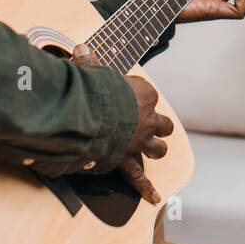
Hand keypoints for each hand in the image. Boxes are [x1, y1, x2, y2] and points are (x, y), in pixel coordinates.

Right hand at [75, 45, 175, 205]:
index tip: (125, 95)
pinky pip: (139, 176)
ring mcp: (141, 141)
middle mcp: (148, 119)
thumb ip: (89, 63)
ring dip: (156, 149)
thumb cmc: (95, 90)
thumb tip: (80, 47)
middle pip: (164, 124)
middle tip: (150, 126)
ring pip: (159, 148)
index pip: (149, 94)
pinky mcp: (129, 158)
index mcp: (143, 95)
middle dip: (159, 126)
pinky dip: (147, 187)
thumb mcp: (93, 73)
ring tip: (153, 151)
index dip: (138, 96)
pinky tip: (155, 196)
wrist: (94, 115)